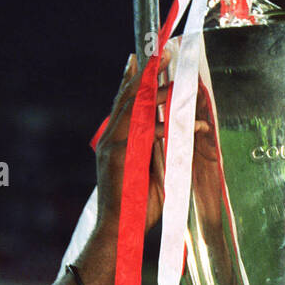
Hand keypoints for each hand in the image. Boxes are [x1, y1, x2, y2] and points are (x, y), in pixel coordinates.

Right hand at [94, 49, 213, 236]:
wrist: (118, 231)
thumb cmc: (136, 209)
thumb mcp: (150, 174)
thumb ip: (156, 152)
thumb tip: (171, 134)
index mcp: (116, 143)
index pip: (123, 105)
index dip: (131, 82)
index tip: (138, 60)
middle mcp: (111, 140)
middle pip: (127, 99)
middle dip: (143, 75)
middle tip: (159, 54)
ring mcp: (112, 147)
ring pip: (133, 109)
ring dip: (152, 89)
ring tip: (167, 71)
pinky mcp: (118, 158)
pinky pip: (140, 135)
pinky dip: (159, 126)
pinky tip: (174, 118)